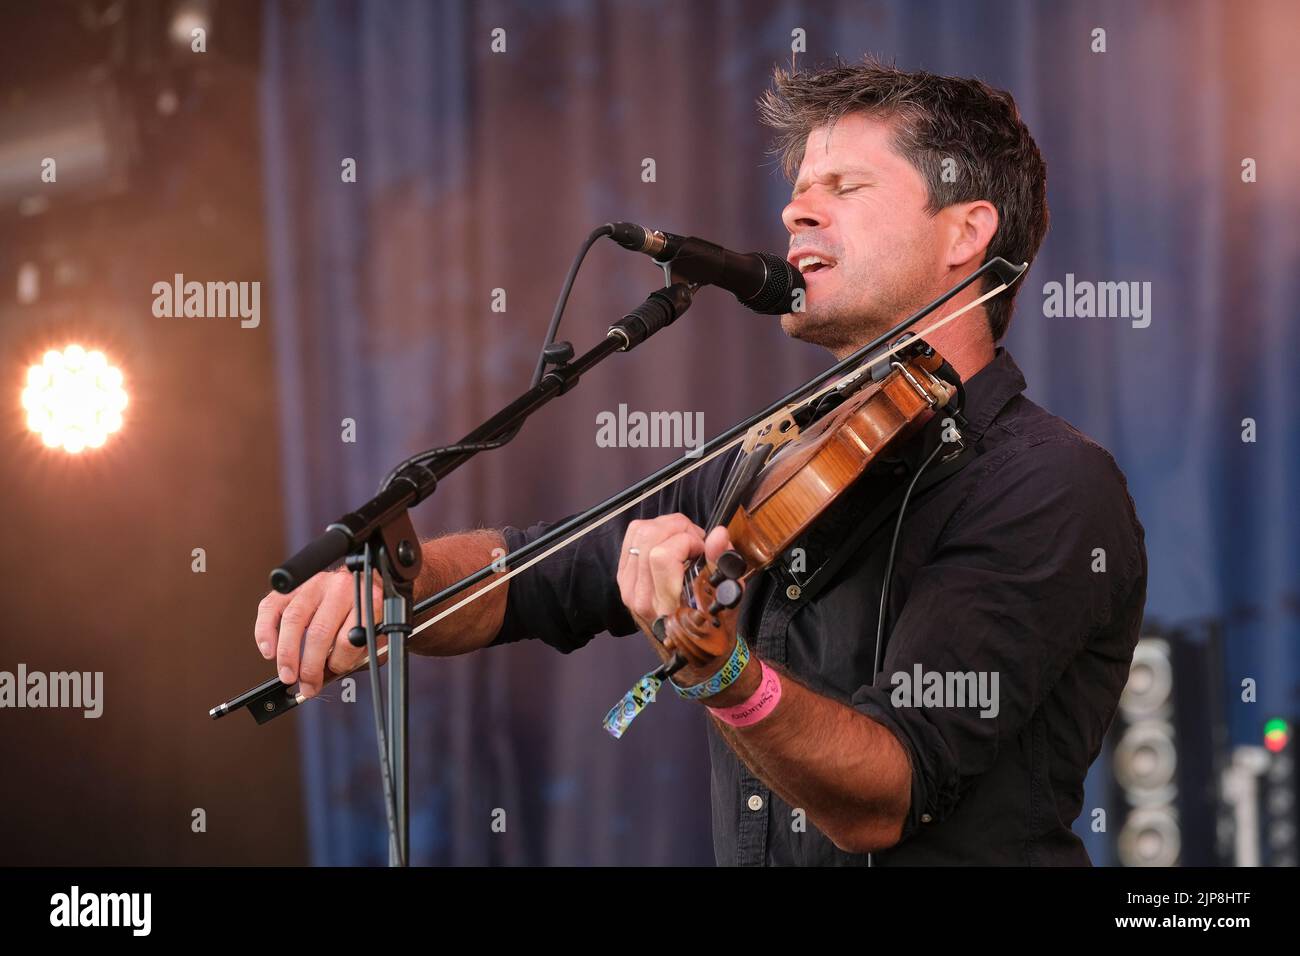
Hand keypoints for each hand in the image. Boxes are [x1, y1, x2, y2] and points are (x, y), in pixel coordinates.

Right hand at [253, 568, 383, 698]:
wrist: (359, 583)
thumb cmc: (363, 615)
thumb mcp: (373, 635)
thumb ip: (357, 655)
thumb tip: (328, 675)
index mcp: (367, 601)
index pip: (349, 638)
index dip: (337, 664)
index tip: (329, 677)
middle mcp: (340, 588)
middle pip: (319, 631)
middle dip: (309, 666)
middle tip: (307, 685)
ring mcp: (314, 584)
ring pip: (293, 620)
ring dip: (287, 654)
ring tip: (287, 674)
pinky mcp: (292, 586)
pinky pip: (270, 607)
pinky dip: (265, 632)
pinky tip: (269, 650)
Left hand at [616, 514, 736, 684]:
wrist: (693, 654)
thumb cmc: (712, 628)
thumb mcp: (727, 597)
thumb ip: (722, 563)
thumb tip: (718, 534)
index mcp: (665, 605)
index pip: (661, 556)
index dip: (687, 540)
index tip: (703, 549)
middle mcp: (640, 595)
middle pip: (648, 537)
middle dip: (678, 528)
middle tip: (697, 541)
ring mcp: (628, 586)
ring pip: (639, 533)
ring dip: (666, 526)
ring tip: (685, 540)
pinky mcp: (624, 578)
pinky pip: (632, 538)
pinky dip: (653, 531)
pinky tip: (670, 542)